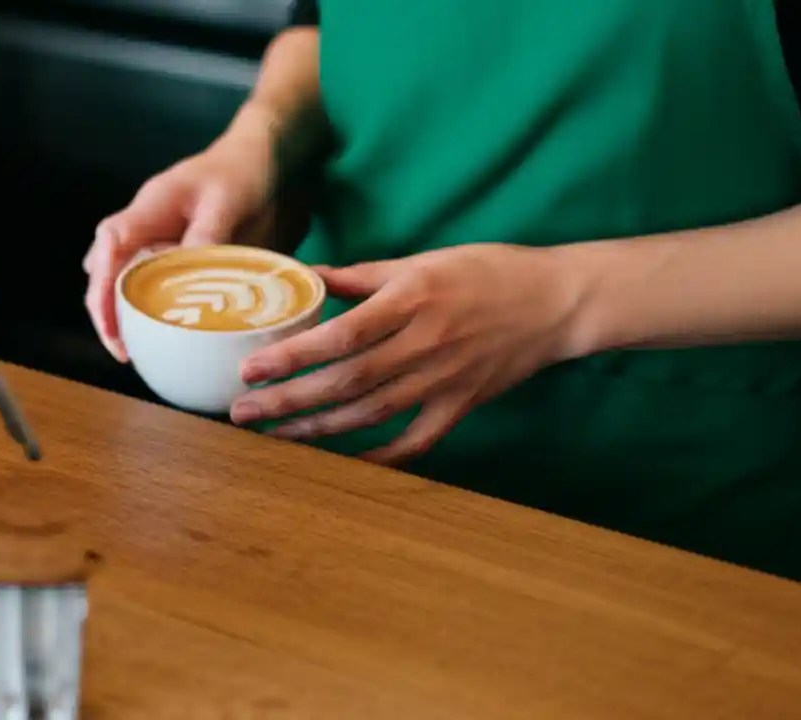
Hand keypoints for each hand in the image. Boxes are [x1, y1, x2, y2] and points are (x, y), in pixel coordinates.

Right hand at [84, 111, 278, 361]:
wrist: (261, 154)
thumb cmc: (243, 172)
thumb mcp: (229, 202)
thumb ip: (207, 237)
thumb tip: (186, 283)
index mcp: (150, 206)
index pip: (110, 245)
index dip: (102, 289)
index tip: (111, 328)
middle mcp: (143, 223)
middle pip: (104, 268)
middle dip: (106, 310)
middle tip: (124, 351)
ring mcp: (154, 235)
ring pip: (122, 276)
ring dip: (124, 310)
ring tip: (140, 347)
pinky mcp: (171, 248)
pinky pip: (150, 279)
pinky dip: (152, 305)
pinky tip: (168, 329)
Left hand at [229, 244, 582, 464]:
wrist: (557, 302)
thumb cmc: (486, 272)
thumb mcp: (421, 262)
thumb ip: (361, 276)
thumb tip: (307, 276)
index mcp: (411, 300)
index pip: (340, 334)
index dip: (293, 355)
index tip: (251, 368)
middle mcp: (424, 343)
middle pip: (346, 380)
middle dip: (290, 400)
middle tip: (243, 413)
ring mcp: (444, 380)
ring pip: (371, 413)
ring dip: (318, 430)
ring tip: (275, 437)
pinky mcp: (461, 405)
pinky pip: (415, 441)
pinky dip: (380, 458)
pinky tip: (343, 465)